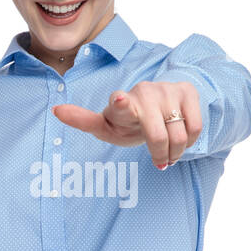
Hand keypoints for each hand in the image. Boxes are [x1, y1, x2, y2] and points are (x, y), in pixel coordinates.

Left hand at [53, 80, 202, 167]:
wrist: (159, 107)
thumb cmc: (127, 122)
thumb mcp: (106, 126)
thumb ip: (83, 121)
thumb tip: (55, 110)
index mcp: (120, 103)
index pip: (120, 104)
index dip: (120, 103)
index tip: (118, 100)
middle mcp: (144, 92)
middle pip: (157, 137)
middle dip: (160, 155)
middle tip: (159, 160)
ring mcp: (167, 90)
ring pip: (179, 136)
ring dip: (176, 152)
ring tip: (169, 149)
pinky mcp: (187, 91)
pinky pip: (194, 128)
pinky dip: (190, 141)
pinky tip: (181, 135)